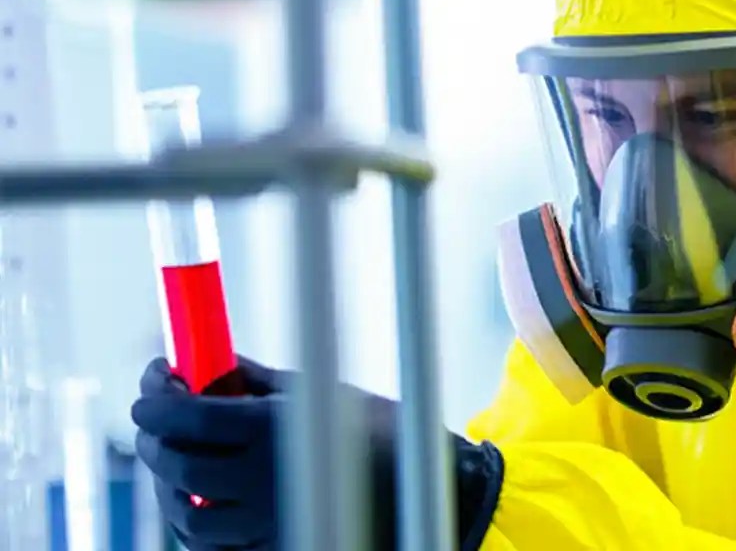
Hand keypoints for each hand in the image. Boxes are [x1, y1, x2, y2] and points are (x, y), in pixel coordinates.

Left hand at [132, 357, 399, 550]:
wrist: (420, 488)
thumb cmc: (375, 431)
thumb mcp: (319, 392)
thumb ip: (255, 382)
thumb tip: (204, 367)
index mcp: (276, 430)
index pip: (190, 417)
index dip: (157, 401)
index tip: (151, 387)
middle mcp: (267, 481)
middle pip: (179, 466)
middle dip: (153, 440)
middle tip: (153, 422)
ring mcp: (267, 524)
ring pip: (187, 515)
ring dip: (168, 486)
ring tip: (174, 461)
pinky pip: (211, 547)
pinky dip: (193, 524)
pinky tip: (200, 500)